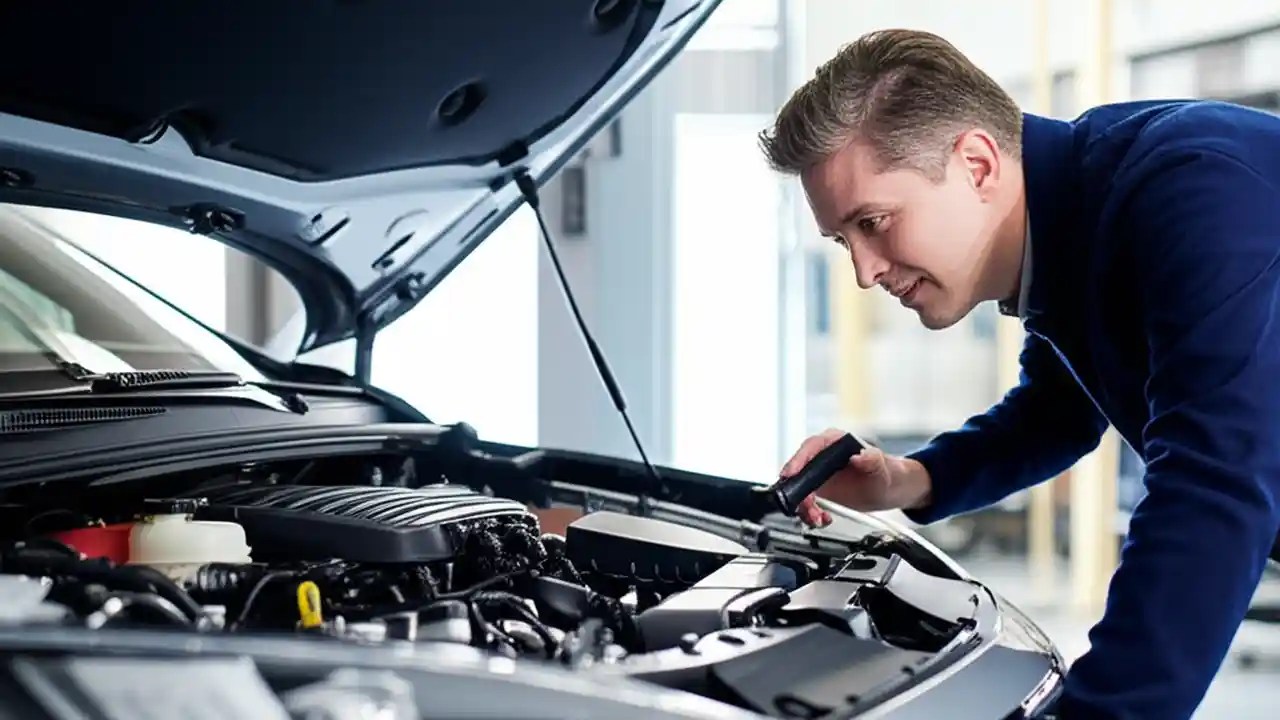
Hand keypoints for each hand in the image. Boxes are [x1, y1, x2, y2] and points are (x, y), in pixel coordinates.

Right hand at [778, 428, 931, 526]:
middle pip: (799, 471)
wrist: (892, 489)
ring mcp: (818, 476)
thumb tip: (860, 455)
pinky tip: (823, 519)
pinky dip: (810, 514)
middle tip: (809, 507)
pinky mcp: (819, 493)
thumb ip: (872, 459)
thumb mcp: (882, 466)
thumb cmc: (887, 472)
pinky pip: (805, 503)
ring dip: (804, 507)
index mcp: (835, 442)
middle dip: (799, 492)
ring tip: (819, 518)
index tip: (791, 474)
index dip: (798, 460)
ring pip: (799, 490)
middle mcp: (822, 458)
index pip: (811, 447)